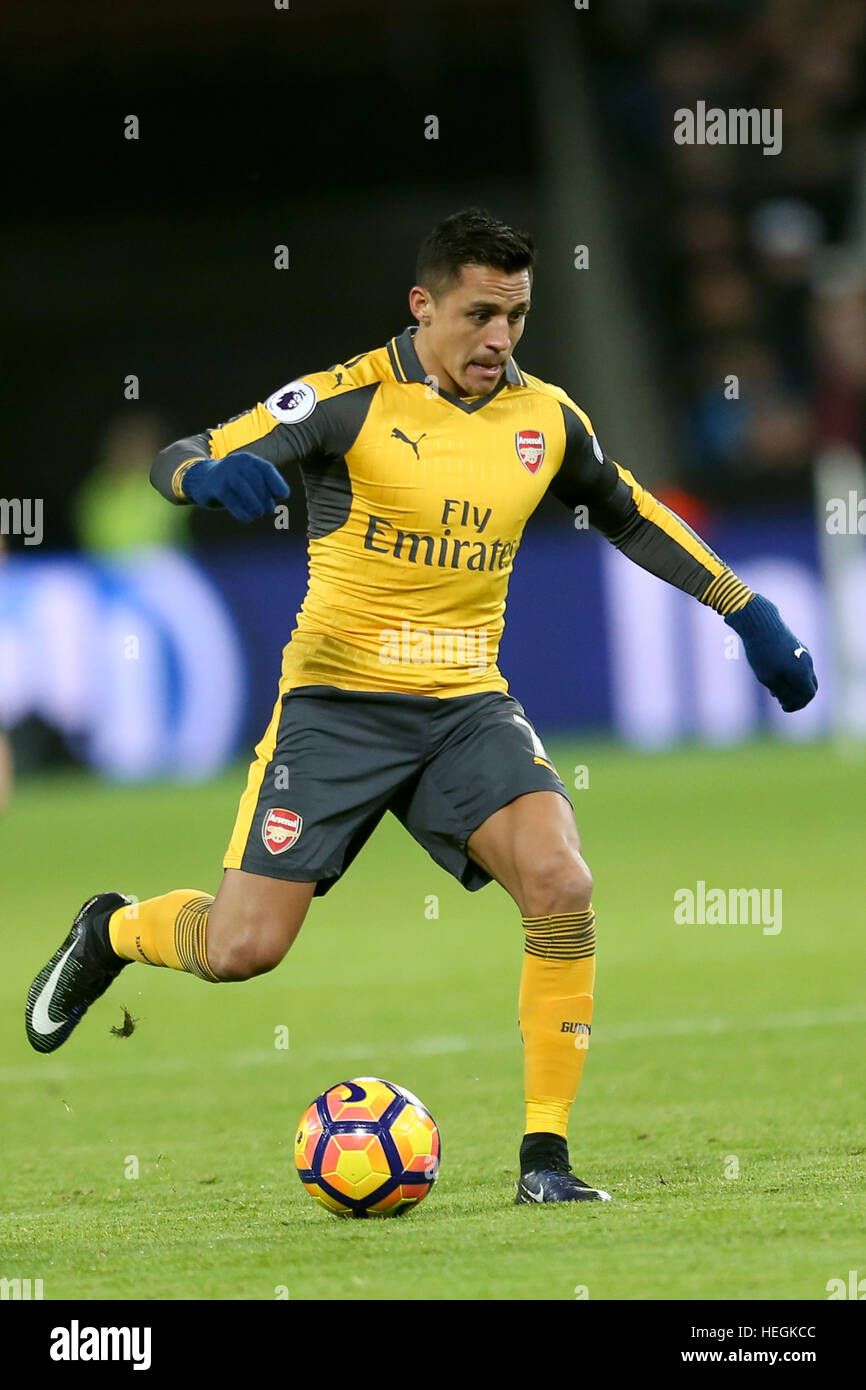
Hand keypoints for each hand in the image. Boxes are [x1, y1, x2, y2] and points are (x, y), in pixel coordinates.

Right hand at [183, 452, 289, 520]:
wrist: (203, 480)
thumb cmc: (234, 483)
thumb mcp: (249, 480)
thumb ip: (265, 487)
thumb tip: (280, 497)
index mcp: (249, 460)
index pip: (266, 468)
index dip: (277, 482)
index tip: (283, 496)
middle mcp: (237, 463)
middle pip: (254, 477)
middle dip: (264, 495)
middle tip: (269, 510)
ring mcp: (224, 473)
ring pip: (241, 486)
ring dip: (254, 502)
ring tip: (259, 513)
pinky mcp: (215, 486)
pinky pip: (229, 498)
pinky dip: (240, 510)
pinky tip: (248, 518)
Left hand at [724, 594, 817, 711]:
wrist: (761, 624)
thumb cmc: (762, 653)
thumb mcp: (768, 678)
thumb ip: (782, 692)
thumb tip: (790, 703)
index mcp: (803, 672)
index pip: (808, 695)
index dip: (797, 705)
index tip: (783, 707)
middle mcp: (807, 663)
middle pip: (810, 687)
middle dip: (797, 698)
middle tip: (781, 702)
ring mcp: (804, 653)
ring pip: (804, 676)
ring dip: (793, 687)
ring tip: (775, 691)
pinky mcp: (797, 646)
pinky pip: (799, 666)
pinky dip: (791, 676)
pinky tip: (775, 676)